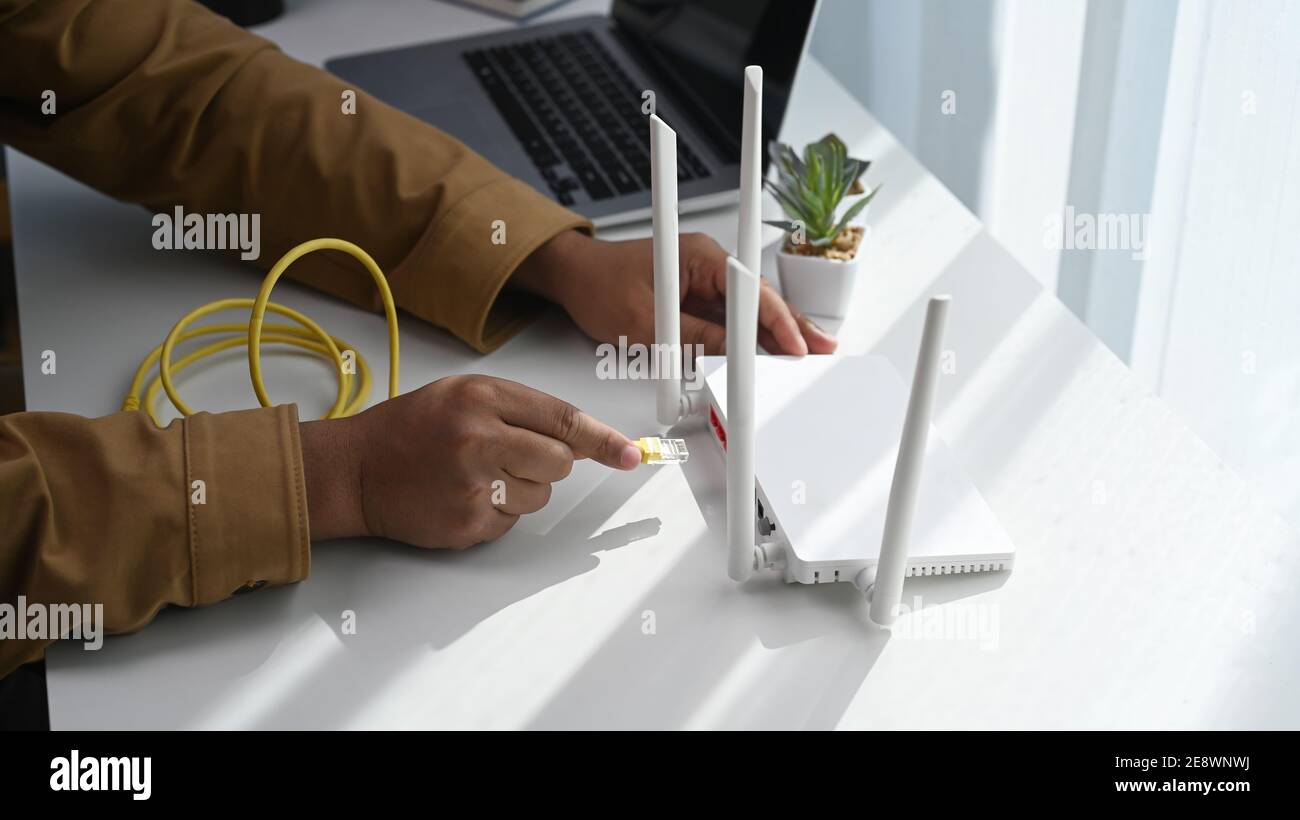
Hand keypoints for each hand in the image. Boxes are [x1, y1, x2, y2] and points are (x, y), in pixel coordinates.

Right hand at [299, 375, 640, 547]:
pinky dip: (497, 513)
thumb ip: (521, 410)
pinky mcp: (467, 523)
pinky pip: (512, 522)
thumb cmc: (411, 429)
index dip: (603, 440)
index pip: (563, 420)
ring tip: (477, 475)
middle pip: (560, 462)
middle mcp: (479, 439)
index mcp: (482, 398)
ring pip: (540, 496)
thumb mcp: (463, 395)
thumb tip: (580, 439)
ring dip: (521, 489)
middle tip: (509, 456)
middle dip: (548, 463)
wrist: (355, 470)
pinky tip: (463, 496)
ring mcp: (473, 485)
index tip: (630, 455)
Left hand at [512, 230, 837, 355]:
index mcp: (698, 256)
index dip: (776, 321)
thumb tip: (732, 356)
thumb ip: (692, 339)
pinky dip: (750, 332)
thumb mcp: (645, 324)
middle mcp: (706, 261)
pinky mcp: (695, 292)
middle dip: (790, 324)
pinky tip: (770, 349)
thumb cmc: (598, 286)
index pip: (750, 291)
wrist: (572, 275)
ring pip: (748, 306)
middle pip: (758, 296)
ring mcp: (703, 276)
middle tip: (822, 349)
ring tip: (807, 351)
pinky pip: (729, 313)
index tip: (794, 345)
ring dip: (775, 330)